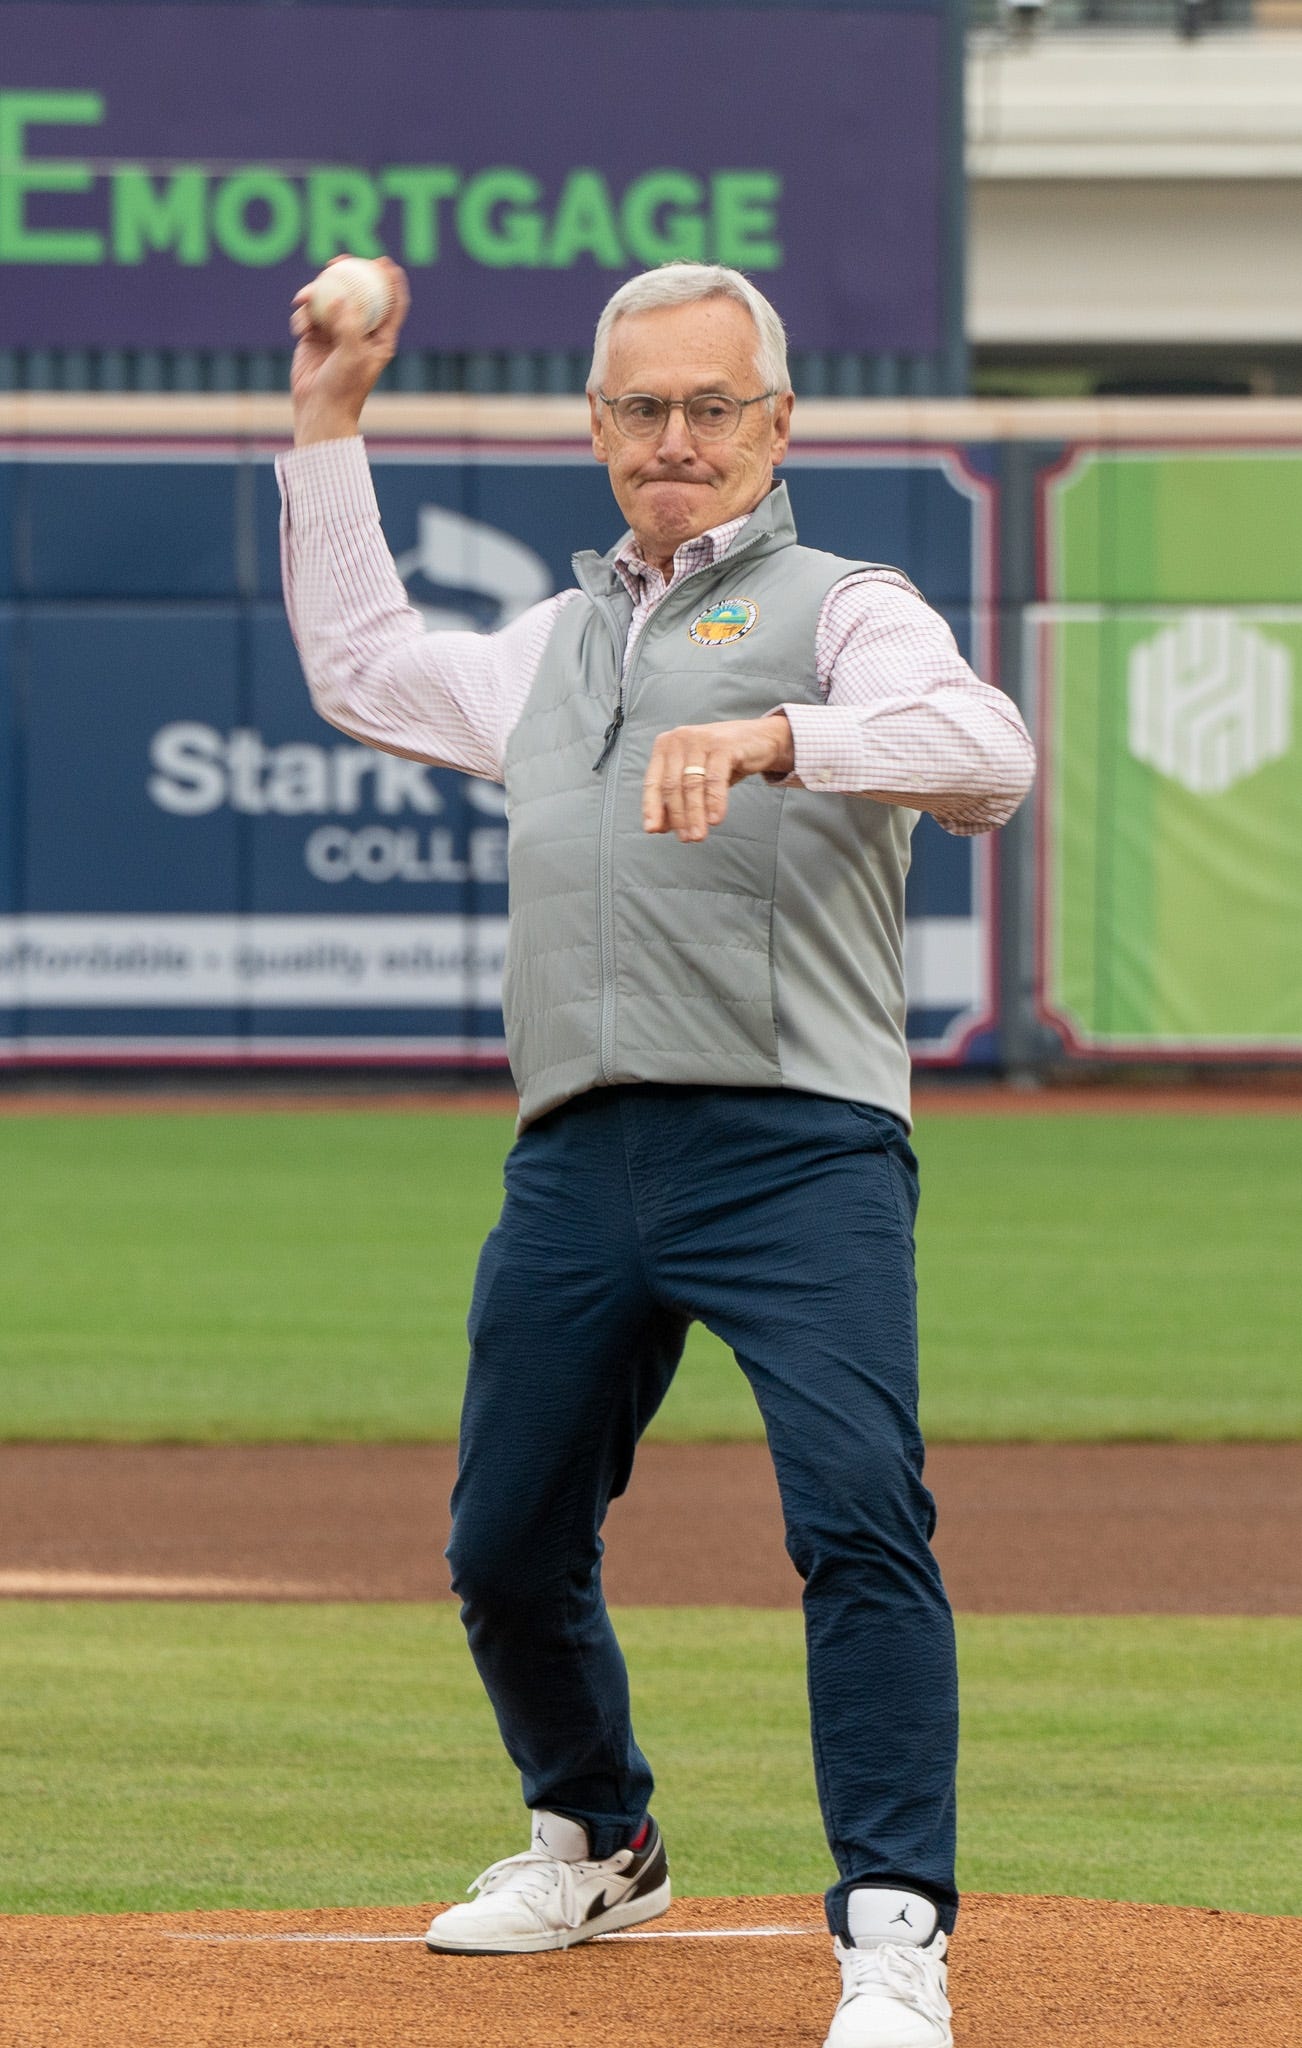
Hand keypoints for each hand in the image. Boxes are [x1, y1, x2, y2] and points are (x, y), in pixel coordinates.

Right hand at [289, 256, 410, 446]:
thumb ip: (348, 323)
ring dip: (315, 295)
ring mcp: (336, 334)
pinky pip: (308, 317)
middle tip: (337, 261)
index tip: (383, 261)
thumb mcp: (352, 354)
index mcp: (379, 338)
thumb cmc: (344, 387)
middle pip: (357, 294)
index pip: (390, 304)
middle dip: (347, 274)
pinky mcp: (314, 338)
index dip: (390, 280)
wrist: (320, 410)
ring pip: (328, 302)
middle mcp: (359, 333)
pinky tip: (299, 328)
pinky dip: (303, 318)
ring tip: (304, 298)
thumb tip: (340, 296)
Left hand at [642, 713, 794, 841]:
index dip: (651, 808)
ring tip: (699, 835)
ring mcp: (700, 740)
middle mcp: (679, 739)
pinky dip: (714, 802)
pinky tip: (715, 820)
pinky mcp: (722, 745)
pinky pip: (714, 779)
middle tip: (687, 839)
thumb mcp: (696, 779)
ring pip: (692, 785)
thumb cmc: (722, 761)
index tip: (653, 830)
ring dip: (695, 814)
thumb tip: (659, 827)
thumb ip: (677, 800)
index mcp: (665, 746)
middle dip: (678, 817)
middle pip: (673, 786)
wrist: (759, 740)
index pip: (653, 782)